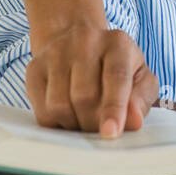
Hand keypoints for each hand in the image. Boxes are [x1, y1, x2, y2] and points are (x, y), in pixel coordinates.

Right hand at [26, 18, 159, 137]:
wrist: (77, 41)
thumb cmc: (115, 66)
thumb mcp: (139, 77)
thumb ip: (140, 99)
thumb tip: (133, 121)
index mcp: (118, 43)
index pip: (116, 77)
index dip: (114, 108)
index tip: (110, 133)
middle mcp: (85, 41)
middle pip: (84, 97)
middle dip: (93, 123)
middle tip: (100, 129)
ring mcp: (56, 53)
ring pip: (59, 106)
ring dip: (73, 125)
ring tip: (84, 120)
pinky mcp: (35, 68)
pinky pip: (41, 111)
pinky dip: (56, 124)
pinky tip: (67, 115)